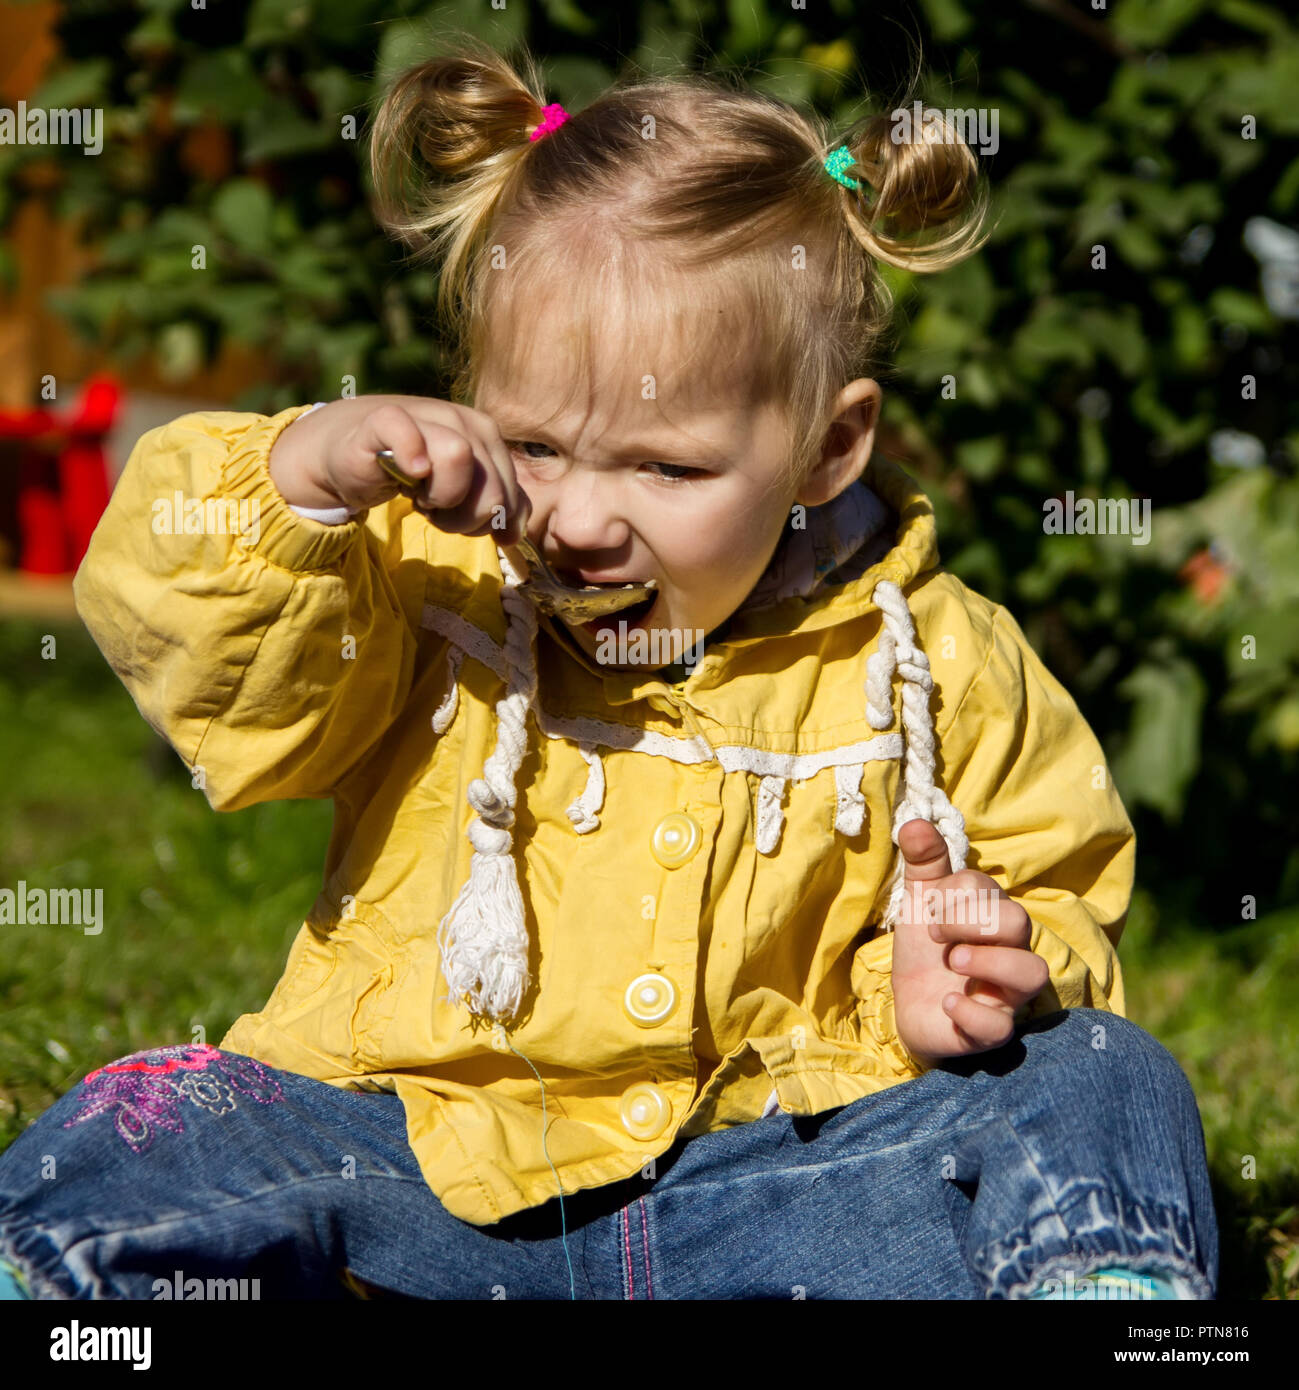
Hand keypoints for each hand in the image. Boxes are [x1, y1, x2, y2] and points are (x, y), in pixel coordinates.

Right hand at [268, 395, 530, 542]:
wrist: (351, 451)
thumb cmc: (412, 473)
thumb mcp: (462, 491)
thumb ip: (496, 506)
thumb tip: (513, 534)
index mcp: (485, 435)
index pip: (510, 495)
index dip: (486, 523)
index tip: (458, 519)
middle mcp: (461, 419)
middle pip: (490, 487)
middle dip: (463, 518)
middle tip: (434, 510)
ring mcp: (425, 414)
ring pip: (459, 457)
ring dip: (438, 497)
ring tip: (418, 495)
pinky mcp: (385, 418)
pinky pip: (407, 432)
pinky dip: (410, 457)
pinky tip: (407, 473)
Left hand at [889, 818, 1048, 1065]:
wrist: (909, 1006)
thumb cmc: (928, 948)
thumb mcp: (921, 901)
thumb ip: (924, 862)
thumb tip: (914, 823)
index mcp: (991, 916)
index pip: (990, 890)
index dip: (956, 892)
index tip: (929, 907)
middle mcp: (1007, 952)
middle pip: (1020, 923)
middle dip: (973, 919)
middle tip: (937, 933)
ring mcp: (1002, 993)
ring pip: (1032, 973)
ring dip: (989, 961)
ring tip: (951, 960)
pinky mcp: (987, 1032)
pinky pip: (1000, 1028)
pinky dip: (973, 1013)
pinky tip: (948, 1002)